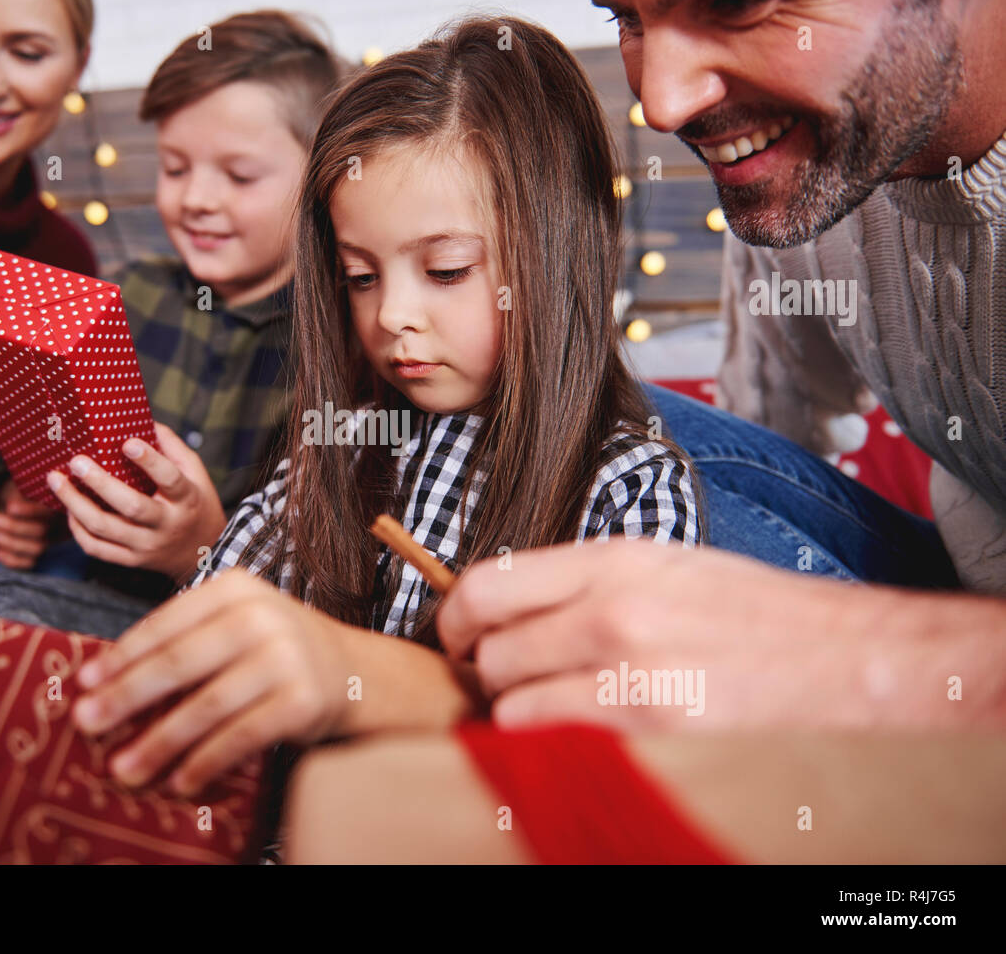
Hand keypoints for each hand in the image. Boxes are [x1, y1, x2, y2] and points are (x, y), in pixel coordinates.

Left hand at [0, 478, 57, 569]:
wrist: (17, 502)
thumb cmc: (18, 492)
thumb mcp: (17, 486)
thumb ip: (16, 495)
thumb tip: (11, 507)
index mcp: (54, 505)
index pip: (47, 511)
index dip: (29, 511)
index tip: (10, 508)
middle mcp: (55, 525)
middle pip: (40, 531)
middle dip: (12, 526)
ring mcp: (48, 541)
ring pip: (36, 548)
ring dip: (9, 542)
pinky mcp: (36, 554)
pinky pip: (30, 563)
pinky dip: (12, 561)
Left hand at [46, 422, 226, 579]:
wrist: (203, 553)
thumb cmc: (196, 505)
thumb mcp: (195, 473)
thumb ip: (172, 447)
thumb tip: (144, 421)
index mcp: (186, 499)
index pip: (169, 479)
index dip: (149, 461)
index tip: (127, 443)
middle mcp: (166, 525)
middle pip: (131, 506)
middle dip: (100, 483)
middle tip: (76, 461)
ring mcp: (147, 546)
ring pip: (105, 528)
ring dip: (75, 504)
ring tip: (56, 481)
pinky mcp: (131, 559)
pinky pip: (97, 548)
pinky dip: (77, 529)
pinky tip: (69, 510)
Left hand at [72, 569, 351, 794]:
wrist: (354, 673)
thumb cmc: (275, 650)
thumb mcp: (236, 625)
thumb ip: (184, 641)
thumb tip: (105, 684)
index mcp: (235, 589)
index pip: (166, 623)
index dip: (121, 655)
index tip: (82, 683)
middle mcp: (261, 617)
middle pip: (179, 661)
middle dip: (126, 696)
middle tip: (86, 723)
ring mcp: (285, 658)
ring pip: (206, 704)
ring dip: (159, 741)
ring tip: (124, 767)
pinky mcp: (302, 701)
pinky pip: (241, 736)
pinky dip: (205, 762)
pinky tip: (178, 782)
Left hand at [436, 539, 999, 729]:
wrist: (842, 658)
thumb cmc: (753, 614)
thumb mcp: (663, 566)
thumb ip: (583, 582)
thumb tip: (509, 609)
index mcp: (612, 558)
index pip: (487, 583)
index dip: (455, 618)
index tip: (458, 637)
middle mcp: (611, 606)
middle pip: (489, 647)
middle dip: (483, 671)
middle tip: (501, 682)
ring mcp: (628, 667)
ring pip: (507, 697)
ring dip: (511, 710)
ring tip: (542, 710)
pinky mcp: (646, 722)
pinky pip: (543, 735)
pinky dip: (538, 739)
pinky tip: (567, 734)